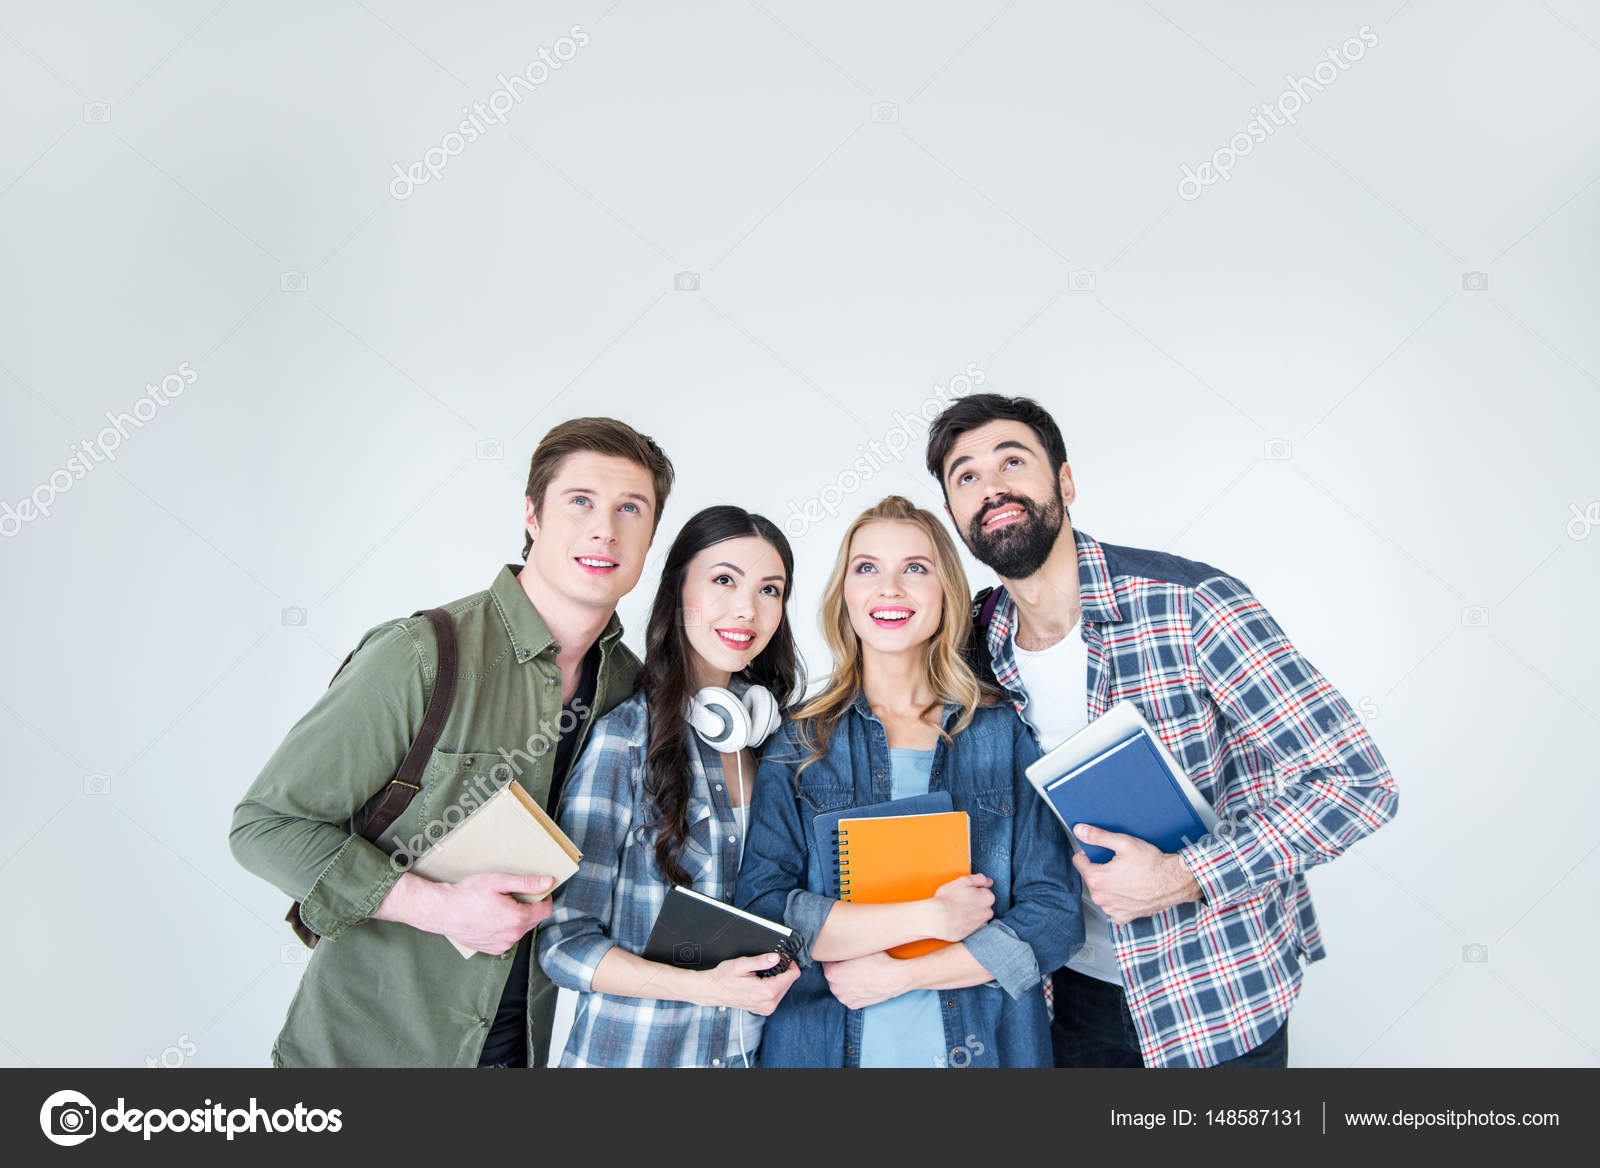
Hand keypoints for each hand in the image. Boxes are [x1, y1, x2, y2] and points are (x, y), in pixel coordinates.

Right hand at [427, 872, 555, 953]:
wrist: (443, 911)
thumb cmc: (467, 894)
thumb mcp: (498, 882)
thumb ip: (526, 883)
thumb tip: (548, 882)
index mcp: (517, 918)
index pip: (545, 910)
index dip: (545, 898)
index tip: (539, 890)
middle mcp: (512, 935)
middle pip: (534, 920)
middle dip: (530, 907)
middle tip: (516, 894)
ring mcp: (502, 944)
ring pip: (521, 930)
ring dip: (518, 918)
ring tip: (502, 905)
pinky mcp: (492, 949)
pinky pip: (508, 938)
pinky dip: (506, 928)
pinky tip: (493, 917)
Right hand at [696, 952, 801, 1014]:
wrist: (713, 991)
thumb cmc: (724, 978)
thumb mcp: (741, 964)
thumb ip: (761, 961)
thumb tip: (776, 957)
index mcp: (765, 991)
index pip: (792, 976)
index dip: (789, 964)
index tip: (783, 957)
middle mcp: (768, 1003)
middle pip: (789, 982)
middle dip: (782, 971)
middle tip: (770, 963)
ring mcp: (766, 1008)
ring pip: (784, 989)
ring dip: (778, 979)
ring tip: (762, 974)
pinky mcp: (764, 1010)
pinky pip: (776, 996)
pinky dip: (773, 987)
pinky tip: (761, 983)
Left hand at [822, 951, 914, 1009]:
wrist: (896, 977)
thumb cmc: (878, 960)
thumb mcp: (858, 947)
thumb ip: (842, 946)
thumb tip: (834, 942)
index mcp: (831, 973)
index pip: (825, 960)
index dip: (834, 955)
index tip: (841, 952)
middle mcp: (834, 988)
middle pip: (832, 974)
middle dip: (838, 968)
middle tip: (851, 962)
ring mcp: (844, 998)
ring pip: (839, 985)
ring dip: (844, 980)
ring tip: (858, 972)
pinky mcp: (853, 1005)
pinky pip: (848, 995)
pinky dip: (852, 989)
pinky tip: (862, 982)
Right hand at [929, 873, 994, 941]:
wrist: (938, 919)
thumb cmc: (949, 898)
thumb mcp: (964, 881)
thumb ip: (979, 879)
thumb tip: (989, 881)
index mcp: (988, 898)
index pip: (985, 891)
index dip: (973, 890)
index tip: (964, 891)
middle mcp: (988, 912)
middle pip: (983, 904)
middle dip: (974, 902)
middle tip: (959, 900)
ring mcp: (980, 924)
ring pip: (978, 916)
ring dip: (971, 913)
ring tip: (957, 910)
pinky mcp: (972, 933)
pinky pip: (972, 926)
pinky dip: (967, 923)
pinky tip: (958, 919)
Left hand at [1070, 825, 1200, 924]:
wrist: (1174, 882)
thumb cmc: (1152, 864)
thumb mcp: (1124, 843)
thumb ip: (1098, 837)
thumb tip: (1080, 831)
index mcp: (1097, 879)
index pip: (1078, 861)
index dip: (1088, 853)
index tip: (1099, 852)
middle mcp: (1101, 898)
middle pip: (1090, 877)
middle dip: (1100, 869)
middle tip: (1118, 864)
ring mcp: (1111, 909)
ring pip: (1101, 892)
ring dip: (1109, 885)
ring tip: (1126, 876)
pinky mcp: (1123, 917)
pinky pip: (1113, 906)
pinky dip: (1119, 899)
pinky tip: (1130, 890)